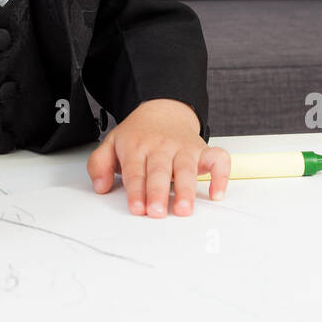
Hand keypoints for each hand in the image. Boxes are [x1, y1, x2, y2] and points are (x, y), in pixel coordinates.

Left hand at [86, 98, 230, 216]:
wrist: (163, 110)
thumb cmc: (138, 134)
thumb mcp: (112, 144)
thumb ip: (100, 165)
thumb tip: (100, 186)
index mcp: (137, 146)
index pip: (135, 171)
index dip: (136, 190)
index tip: (137, 208)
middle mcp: (161, 146)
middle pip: (160, 170)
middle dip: (158, 192)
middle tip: (156, 211)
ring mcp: (184, 147)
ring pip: (187, 167)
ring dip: (186, 189)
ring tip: (183, 208)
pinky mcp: (203, 150)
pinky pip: (218, 160)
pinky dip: (221, 175)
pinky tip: (216, 193)